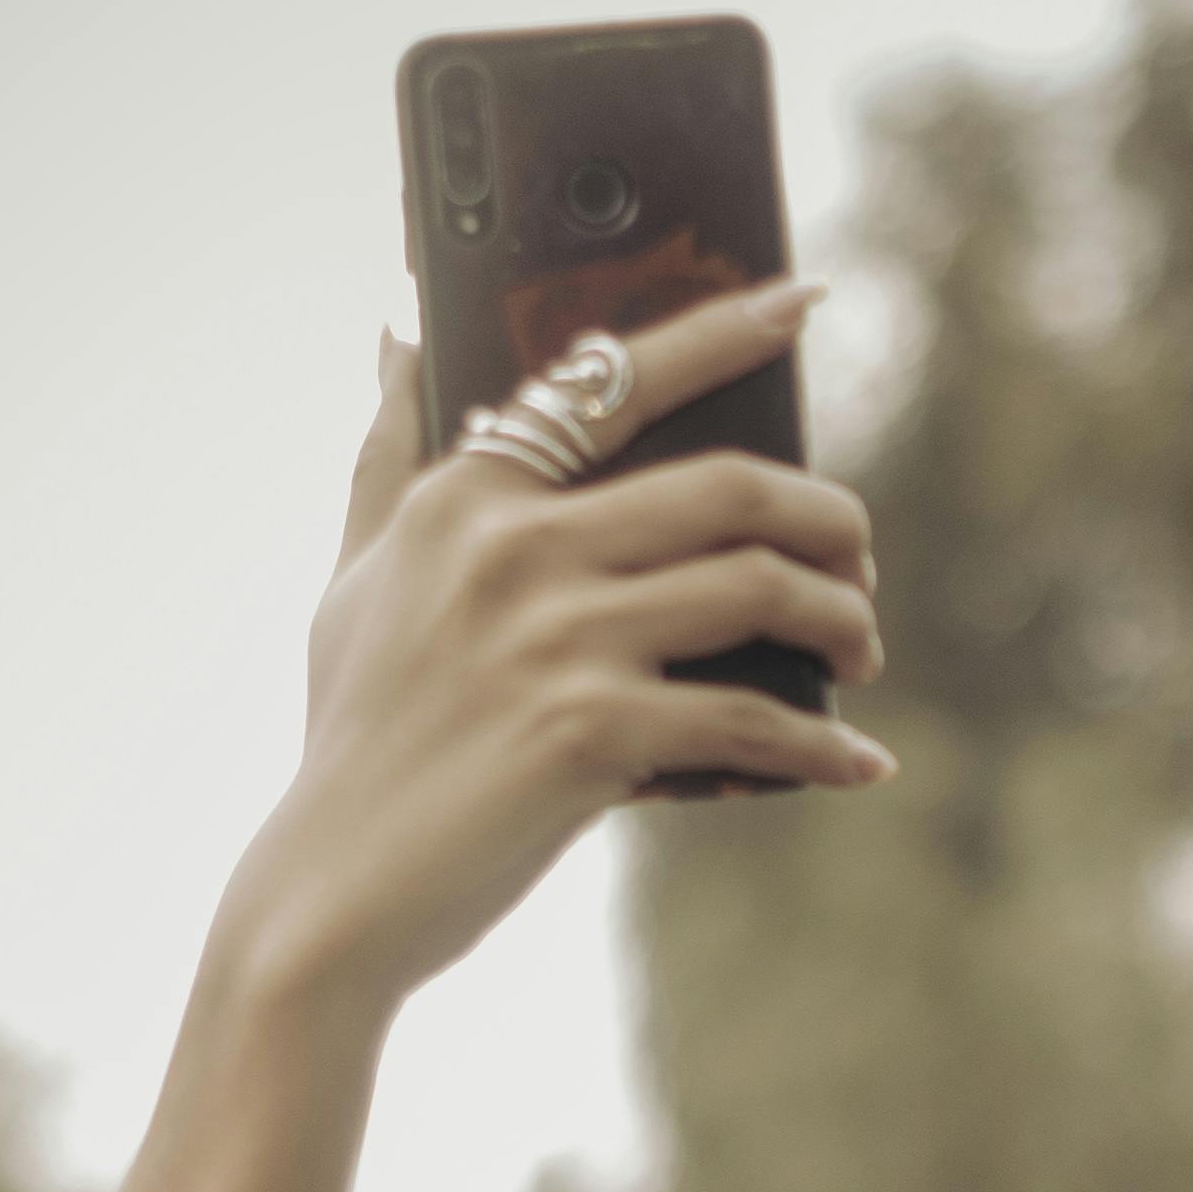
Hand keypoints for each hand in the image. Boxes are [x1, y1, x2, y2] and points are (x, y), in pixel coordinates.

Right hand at [236, 285, 889, 1013]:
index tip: (804, 301)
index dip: (724, 331)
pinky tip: (859, 763)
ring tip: (860, 650)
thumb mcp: (355, 579)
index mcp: (466, 494)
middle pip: (730, 485)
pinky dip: (823, 745)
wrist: (333, 890)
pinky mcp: (591, 735)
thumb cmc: (356, 736)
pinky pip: (750, 719)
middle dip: (828, 517)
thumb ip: (387, 456)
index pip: (614, 378)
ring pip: (758, 586)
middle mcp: (514, 547)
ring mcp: (556, 639)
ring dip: (841, 618)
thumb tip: (399, 334)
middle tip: (858, 558)